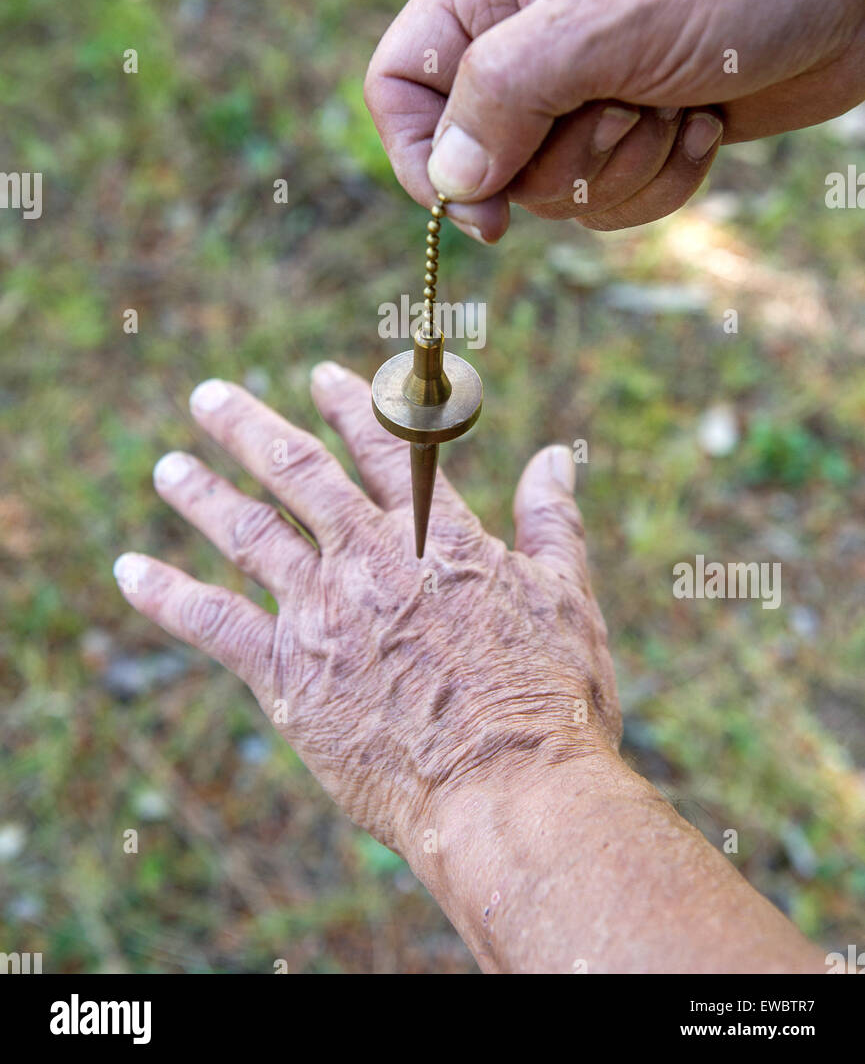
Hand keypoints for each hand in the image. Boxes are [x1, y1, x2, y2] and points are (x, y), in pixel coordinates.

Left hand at [113, 363, 620, 858]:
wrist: (506, 789)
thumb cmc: (550, 700)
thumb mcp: (566, 596)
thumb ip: (553, 520)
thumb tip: (555, 455)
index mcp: (436, 537)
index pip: (382, 449)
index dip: (349, 406)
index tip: (319, 376)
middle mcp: (370, 559)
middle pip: (298, 472)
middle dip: (250, 428)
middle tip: (209, 396)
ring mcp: (323, 613)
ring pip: (248, 534)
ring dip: (203, 494)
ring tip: (168, 466)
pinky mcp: (289, 676)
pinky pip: (213, 623)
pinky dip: (165, 594)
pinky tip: (129, 570)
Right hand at [364, 0, 864, 237]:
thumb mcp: (605, 20)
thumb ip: (505, 94)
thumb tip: (451, 181)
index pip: (400, 81)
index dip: (421, 153)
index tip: (480, 205)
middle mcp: (529, 40)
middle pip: (482, 157)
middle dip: (562, 157)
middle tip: (625, 110)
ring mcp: (585, 90)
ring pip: (550, 190)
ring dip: (621, 168)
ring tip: (677, 107)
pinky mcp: (637, 131)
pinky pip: (609, 202)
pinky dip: (661, 181)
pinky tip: (704, 126)